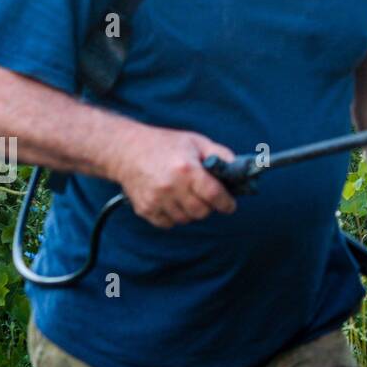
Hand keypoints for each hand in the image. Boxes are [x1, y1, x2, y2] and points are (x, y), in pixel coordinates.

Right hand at [110, 125, 237, 228]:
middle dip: (209, 206)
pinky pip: (168, 223)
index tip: (230, 205)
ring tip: (188, 195)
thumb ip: (220, 155)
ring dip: (192, 211)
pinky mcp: (145, 209)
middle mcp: (171, 187)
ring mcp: (156, 200)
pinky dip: (175, 216)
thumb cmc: (166, 144)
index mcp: (187, 169)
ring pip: (185, 219)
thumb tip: (239, 169)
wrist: (127, 150)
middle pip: (201, 211)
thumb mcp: (196, 142)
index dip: (226, 203)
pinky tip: (173, 201)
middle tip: (207, 197)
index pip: (214, 195)